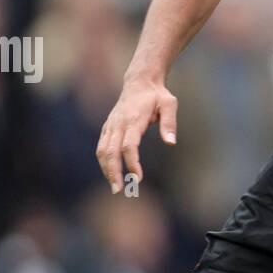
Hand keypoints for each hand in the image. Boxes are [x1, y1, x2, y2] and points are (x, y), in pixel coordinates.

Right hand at [96, 76, 177, 192]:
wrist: (139, 81)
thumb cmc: (157, 95)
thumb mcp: (169, 103)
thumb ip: (170, 122)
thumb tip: (171, 142)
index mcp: (133, 119)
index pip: (129, 145)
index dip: (132, 163)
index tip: (138, 178)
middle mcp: (118, 123)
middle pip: (110, 151)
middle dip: (113, 172)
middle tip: (120, 190)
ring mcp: (110, 125)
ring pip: (102, 150)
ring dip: (106, 169)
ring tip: (116, 187)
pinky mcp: (107, 127)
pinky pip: (101, 147)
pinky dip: (104, 162)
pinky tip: (111, 174)